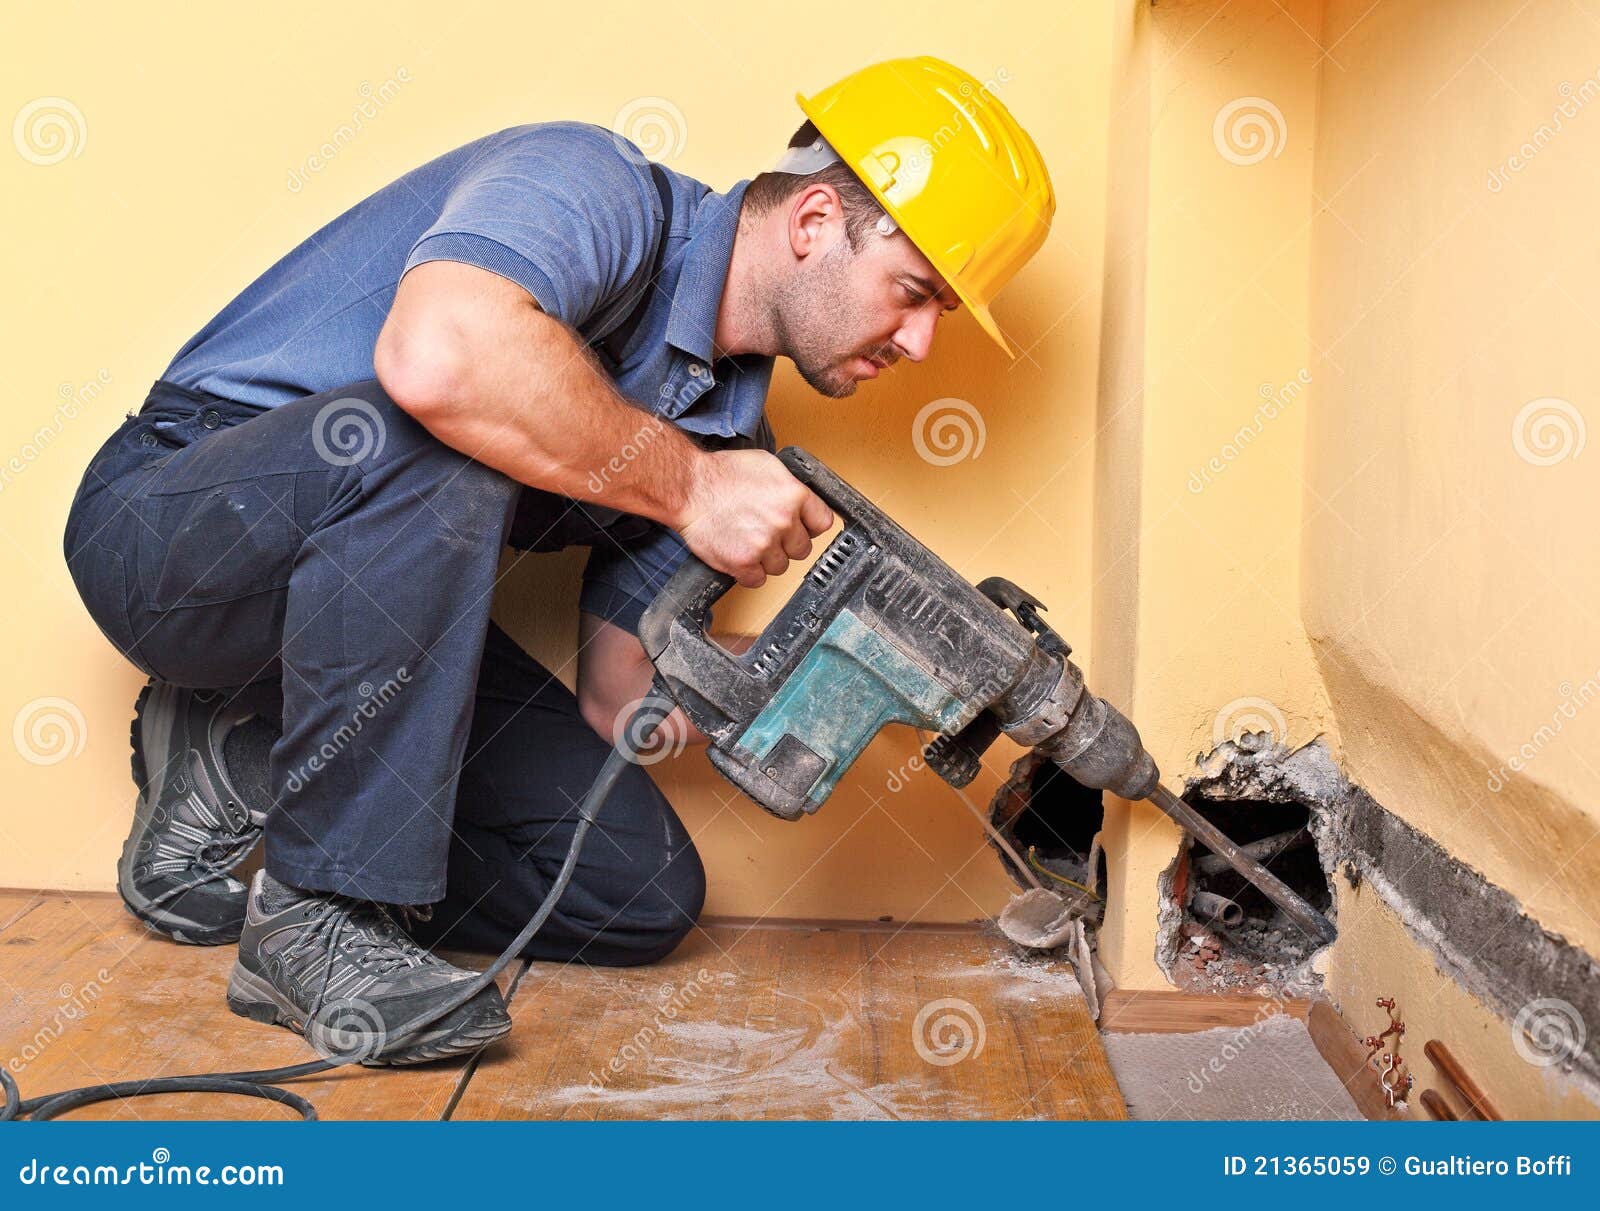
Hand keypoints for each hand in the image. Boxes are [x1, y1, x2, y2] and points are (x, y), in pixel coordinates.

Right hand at [675, 450, 833, 585]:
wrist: (689, 488)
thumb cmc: (722, 473)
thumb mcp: (766, 465)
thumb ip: (789, 485)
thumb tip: (802, 499)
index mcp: (794, 495)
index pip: (823, 523)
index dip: (810, 525)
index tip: (802, 527)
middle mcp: (783, 521)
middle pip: (802, 549)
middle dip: (787, 544)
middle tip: (767, 533)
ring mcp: (764, 545)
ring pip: (781, 566)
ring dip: (767, 559)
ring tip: (749, 541)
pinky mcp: (744, 563)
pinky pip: (758, 580)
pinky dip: (749, 572)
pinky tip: (740, 554)